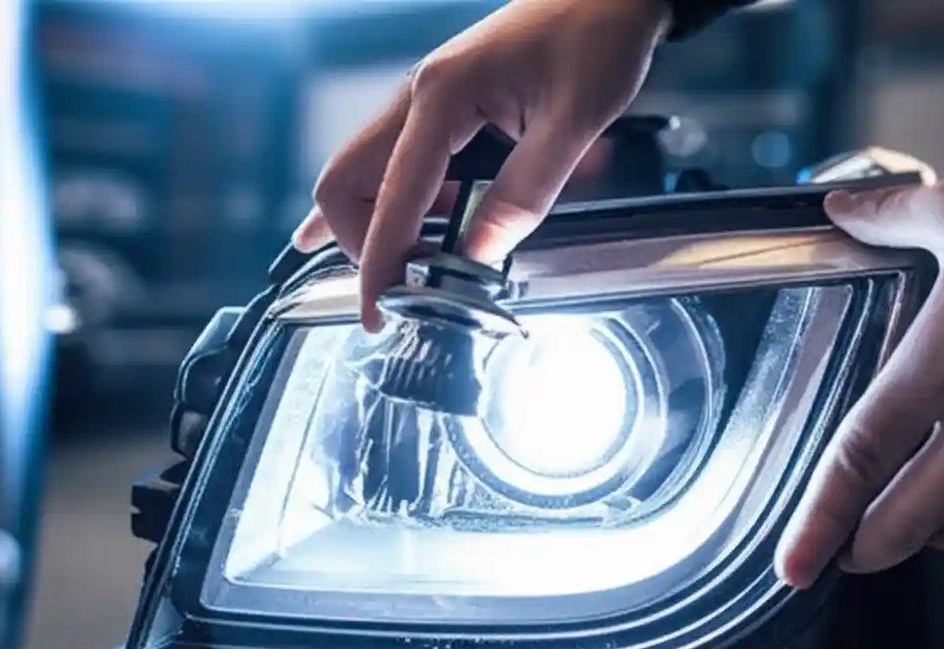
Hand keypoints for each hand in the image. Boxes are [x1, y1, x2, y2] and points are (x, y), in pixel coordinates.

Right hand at [292, 0, 670, 330]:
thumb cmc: (597, 38)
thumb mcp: (575, 120)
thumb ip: (526, 191)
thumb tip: (480, 255)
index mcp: (442, 96)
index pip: (390, 197)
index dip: (380, 264)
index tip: (380, 314)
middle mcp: (417, 97)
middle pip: (347, 185)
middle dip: (365, 246)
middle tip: (411, 290)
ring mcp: (422, 103)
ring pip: (365, 178)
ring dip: (386, 229)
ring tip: (435, 267)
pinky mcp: (439, 111)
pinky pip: (395, 166)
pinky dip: (396, 208)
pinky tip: (406, 237)